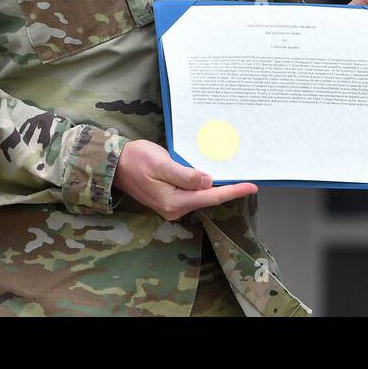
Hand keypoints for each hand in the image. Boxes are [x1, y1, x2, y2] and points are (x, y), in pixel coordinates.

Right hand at [113, 139, 257, 220]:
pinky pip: (194, 193)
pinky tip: (215, 176)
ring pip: (202, 196)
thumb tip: (209, 182)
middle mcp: (174, 208)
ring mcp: (173, 205)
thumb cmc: (136, 160)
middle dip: (229, 189)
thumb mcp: (161, 164)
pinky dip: (206, 185)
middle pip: (209, 198)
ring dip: (218, 186)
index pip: (210, 197)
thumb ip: (185, 175)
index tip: (252, 186)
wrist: (115, 164)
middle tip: (250, 178)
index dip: (233, 191)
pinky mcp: (171, 198)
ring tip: (237, 176)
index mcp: (173, 202)